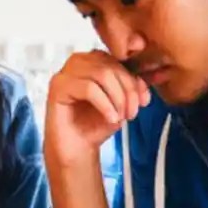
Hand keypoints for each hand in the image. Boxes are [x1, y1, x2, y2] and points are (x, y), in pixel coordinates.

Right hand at [44, 51, 150, 165]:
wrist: (78, 148)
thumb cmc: (96, 124)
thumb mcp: (123, 102)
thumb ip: (134, 86)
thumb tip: (149, 77)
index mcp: (93, 60)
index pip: (119, 59)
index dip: (134, 79)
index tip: (144, 101)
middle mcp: (77, 62)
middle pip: (111, 65)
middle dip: (128, 90)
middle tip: (132, 113)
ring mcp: (65, 73)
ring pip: (101, 74)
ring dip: (118, 98)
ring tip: (121, 116)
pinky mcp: (57, 87)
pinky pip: (88, 88)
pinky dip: (105, 104)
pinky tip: (110, 118)